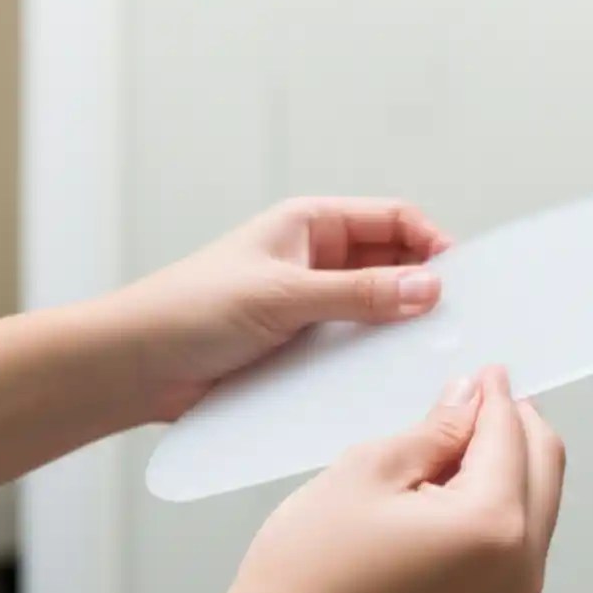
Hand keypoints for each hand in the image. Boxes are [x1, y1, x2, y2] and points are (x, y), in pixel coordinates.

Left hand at [107, 197, 451, 423]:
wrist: (135, 367)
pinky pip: (355, 346)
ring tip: (427, 348)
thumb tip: (427, 288)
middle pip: (394, 263)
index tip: (457, 277)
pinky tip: (390, 373)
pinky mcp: (305, 346)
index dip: (431, 242)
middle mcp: (317, 260)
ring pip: (378, 308)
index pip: (393, 219)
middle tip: (450, 317)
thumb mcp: (284, 295)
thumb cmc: (188, 309)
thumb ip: (359, 293)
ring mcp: (313, 305)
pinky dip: (375, 357)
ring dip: (400, 325)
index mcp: (312, 224)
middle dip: (422, 286)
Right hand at [198, 366, 565, 592]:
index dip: (494, 394)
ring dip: (511, 470)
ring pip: (537, 510)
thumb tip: (464, 404)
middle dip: (516, 426)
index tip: (485, 376)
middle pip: (544, 469)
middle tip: (480, 402)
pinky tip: (454, 499)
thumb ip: (433, 432)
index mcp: (491, 527)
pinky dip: (499, 514)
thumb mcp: (366, 473)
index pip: (510, 434)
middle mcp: (517, 572)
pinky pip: (517, 552)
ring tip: (457, 450)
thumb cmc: (305, 587)